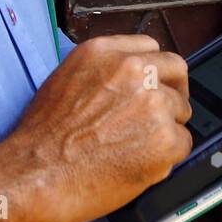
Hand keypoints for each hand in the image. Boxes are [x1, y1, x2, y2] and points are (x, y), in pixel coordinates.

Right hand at [7, 34, 192, 221]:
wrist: (38, 174)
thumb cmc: (44, 137)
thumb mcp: (66, 79)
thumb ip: (103, 71)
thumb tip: (129, 81)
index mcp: (106, 52)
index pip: (151, 48)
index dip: (153, 71)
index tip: (152, 85)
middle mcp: (133, 70)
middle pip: (176, 71)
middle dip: (171, 92)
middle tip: (159, 115)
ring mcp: (153, 103)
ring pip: (181, 111)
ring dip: (166, 128)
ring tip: (136, 146)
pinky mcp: (165, 138)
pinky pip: (183, 143)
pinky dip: (167, 157)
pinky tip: (139, 163)